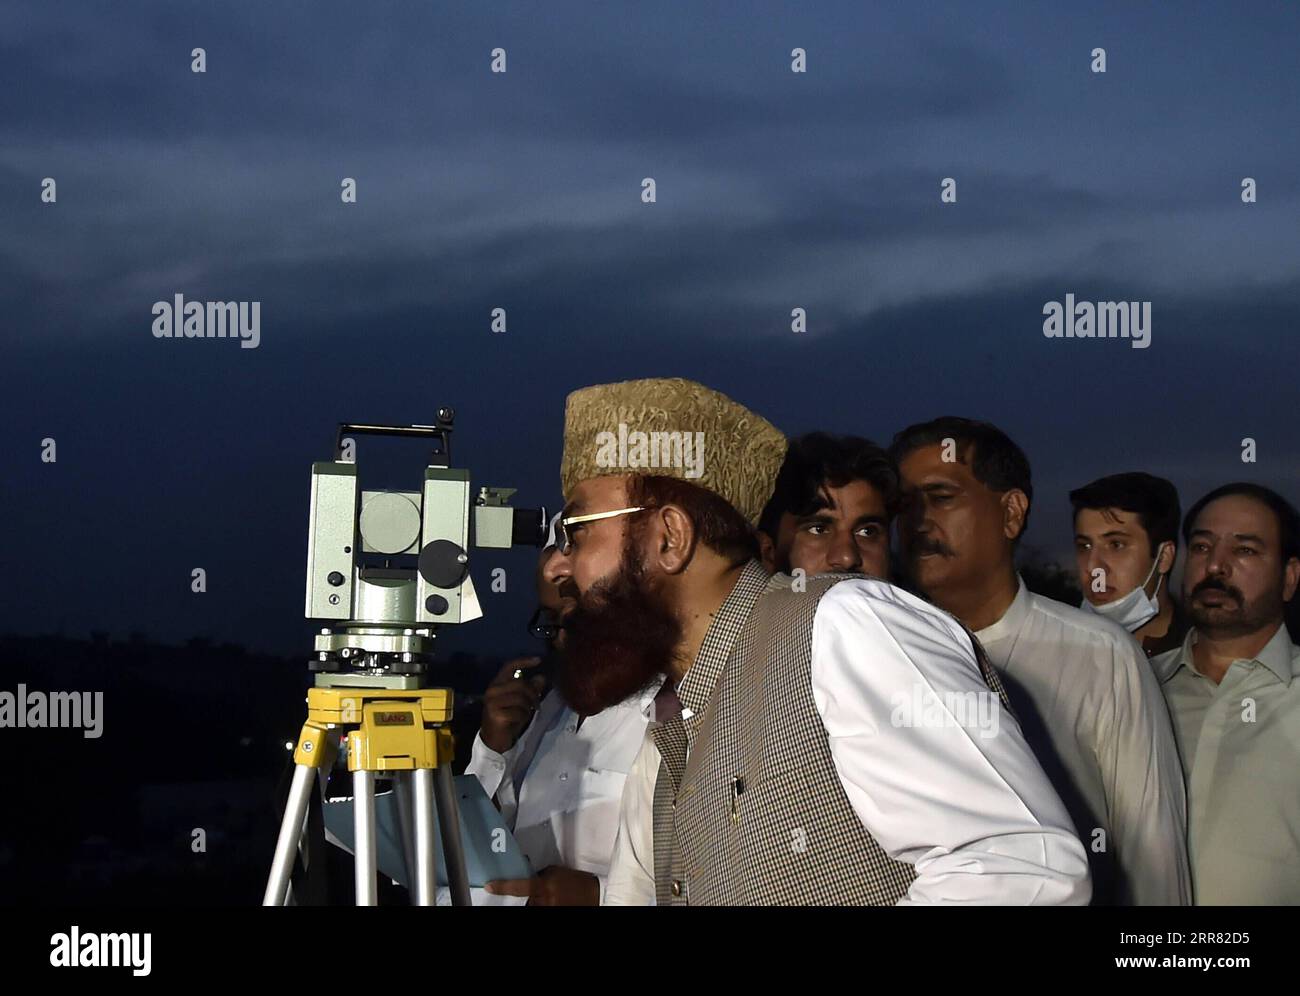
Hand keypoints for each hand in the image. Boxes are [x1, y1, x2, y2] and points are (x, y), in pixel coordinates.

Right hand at [479, 657, 546, 753]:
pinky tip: (518, 720)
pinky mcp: (496, 715)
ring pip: (520, 698)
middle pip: (520, 684)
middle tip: (537, 704)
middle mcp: (492, 690)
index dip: (524, 661)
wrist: (493, 740)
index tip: (538, 660)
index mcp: (497, 684)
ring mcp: (492, 703)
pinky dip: (523, 717)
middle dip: (533, 694)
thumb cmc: (508, 718)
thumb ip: (530, 690)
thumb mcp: (521, 703)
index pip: (509, 666)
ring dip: (528, 707)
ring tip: (526, 713)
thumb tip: (541, 678)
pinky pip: (518, 712)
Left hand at [484, 865, 600, 905]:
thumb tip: (525, 875)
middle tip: (540, 891)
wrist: (593, 894)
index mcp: (544, 885)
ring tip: (551, 896)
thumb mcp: (555, 872)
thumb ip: (539, 875)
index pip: (519, 886)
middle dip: (528, 897)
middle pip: (524, 901)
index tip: (488, 886)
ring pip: (531, 906)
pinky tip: (552, 899)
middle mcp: (544, 900)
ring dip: (535, 901)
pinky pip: (538, 908)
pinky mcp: (553, 913)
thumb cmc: (574, 880)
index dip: (502, 887)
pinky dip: (540, 903)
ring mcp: (549, 909)